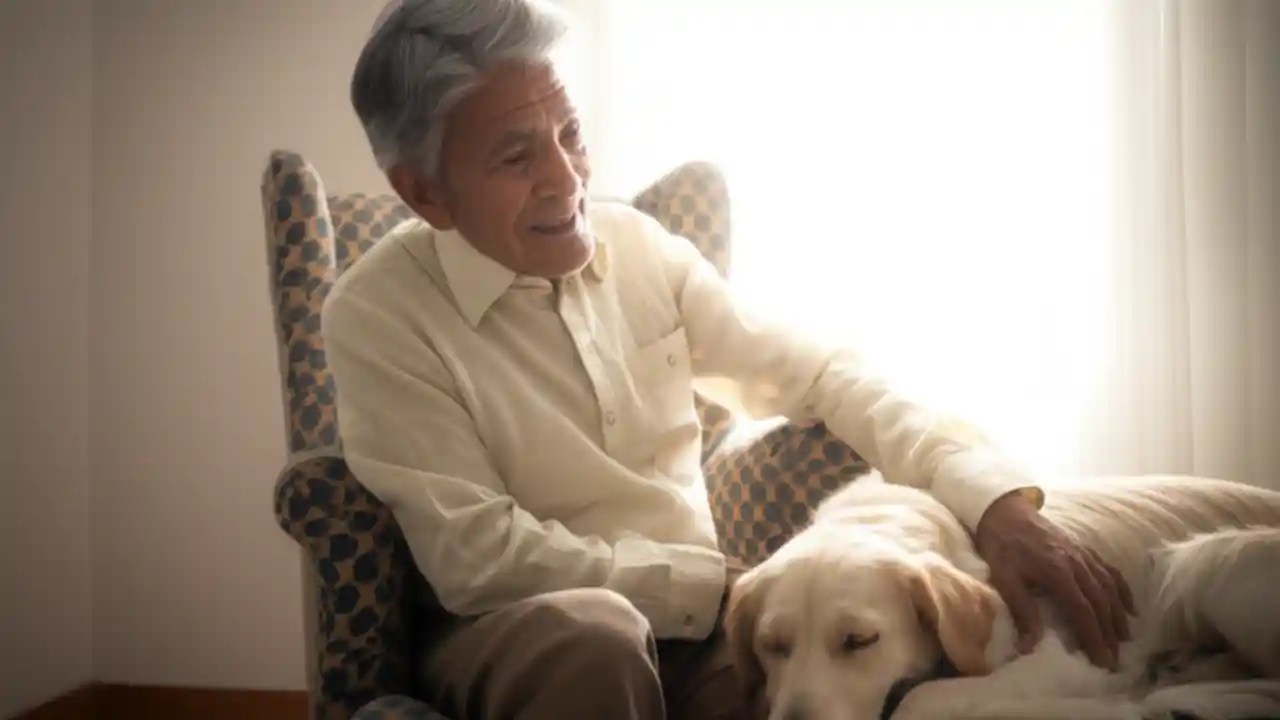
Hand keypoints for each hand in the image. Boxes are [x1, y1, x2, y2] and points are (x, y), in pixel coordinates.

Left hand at [974, 491, 1135, 669]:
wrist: (1004, 511)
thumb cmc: (1001, 546)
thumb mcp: (1004, 579)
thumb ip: (1021, 610)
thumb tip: (1029, 646)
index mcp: (1058, 572)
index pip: (1082, 611)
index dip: (1093, 637)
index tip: (1102, 660)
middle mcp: (1077, 563)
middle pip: (1100, 602)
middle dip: (1109, 633)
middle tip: (1116, 659)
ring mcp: (1082, 554)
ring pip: (1109, 587)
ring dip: (1119, 614)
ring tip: (1125, 638)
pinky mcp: (1083, 548)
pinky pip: (1109, 570)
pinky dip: (1122, 589)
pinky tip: (1129, 605)